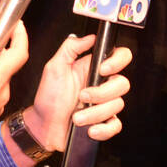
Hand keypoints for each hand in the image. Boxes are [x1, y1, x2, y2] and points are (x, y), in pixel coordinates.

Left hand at [25, 34, 132, 152]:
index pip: (120, 57)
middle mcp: (102, 85)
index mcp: (93, 69)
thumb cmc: (48, 98)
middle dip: (102, 93)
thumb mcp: (54, 67)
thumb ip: (70, 48)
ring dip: (95, 113)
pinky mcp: (105, 123)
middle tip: (82, 96)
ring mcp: (105, 104)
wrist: (43, 126)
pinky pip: (115, 125)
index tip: (102, 69)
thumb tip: (89, 37)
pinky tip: (90, 129)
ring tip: (77, 117)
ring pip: (118, 105)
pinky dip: (103, 129)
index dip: (117, 62)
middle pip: (123, 83)